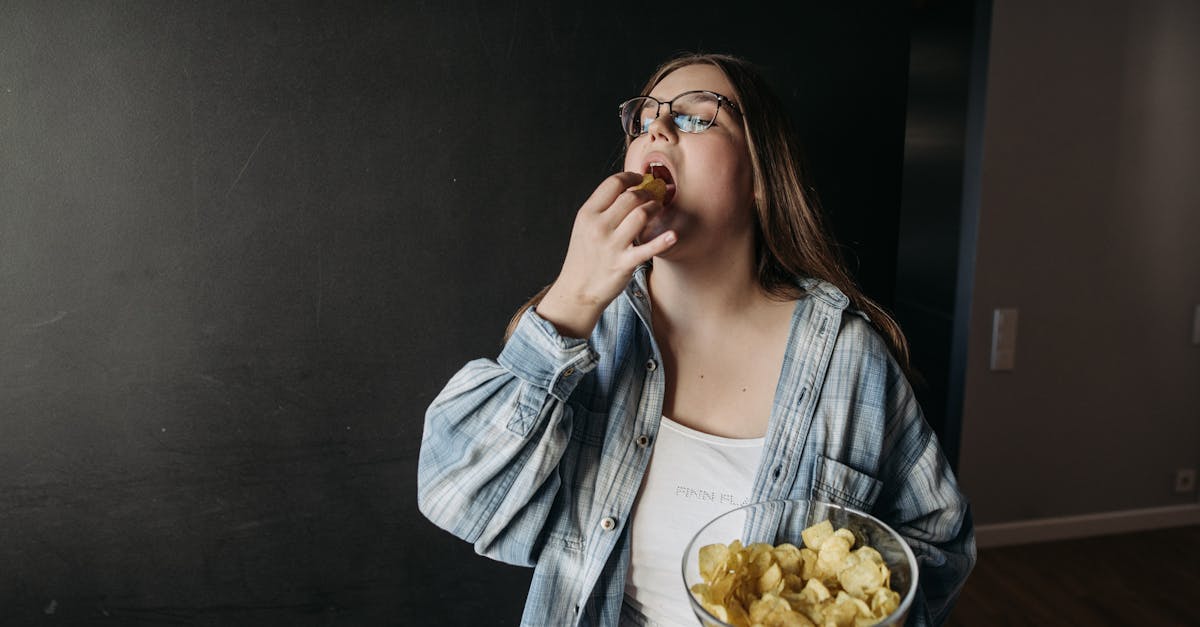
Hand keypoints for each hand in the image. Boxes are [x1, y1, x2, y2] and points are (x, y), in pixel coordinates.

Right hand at [537, 172, 677, 337]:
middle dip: (647, 192)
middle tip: (653, 196)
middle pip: (631, 197)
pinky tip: (672, 236)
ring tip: (658, 209)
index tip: (640, 179)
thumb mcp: (585, 226)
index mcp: (588, 214)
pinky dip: (662, 242)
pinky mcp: (623, 264)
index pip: (613, 183)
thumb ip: (602, 208)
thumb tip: (626, 188)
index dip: (631, 177)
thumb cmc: (584, 256)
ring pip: (641, 215)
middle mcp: (598, 227)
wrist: (577, 289)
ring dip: (655, 208)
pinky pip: (647, 249)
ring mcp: (611, 246)